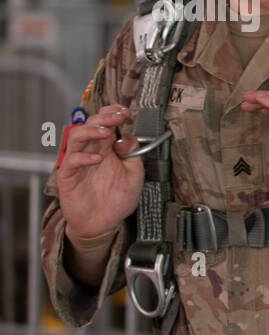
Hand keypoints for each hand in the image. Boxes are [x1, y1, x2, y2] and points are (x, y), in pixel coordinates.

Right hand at [57, 104, 143, 238]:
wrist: (102, 223)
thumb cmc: (117, 199)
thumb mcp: (134, 175)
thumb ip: (133, 155)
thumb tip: (128, 137)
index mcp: (107, 148)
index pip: (107, 124)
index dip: (114, 114)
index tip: (126, 112)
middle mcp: (92, 151)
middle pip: (91, 125)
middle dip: (105, 117)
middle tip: (118, 116)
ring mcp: (78, 162)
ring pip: (77, 137)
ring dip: (91, 131)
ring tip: (105, 132)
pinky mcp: (68, 175)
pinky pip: (71, 161)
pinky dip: (84, 157)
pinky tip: (97, 159)